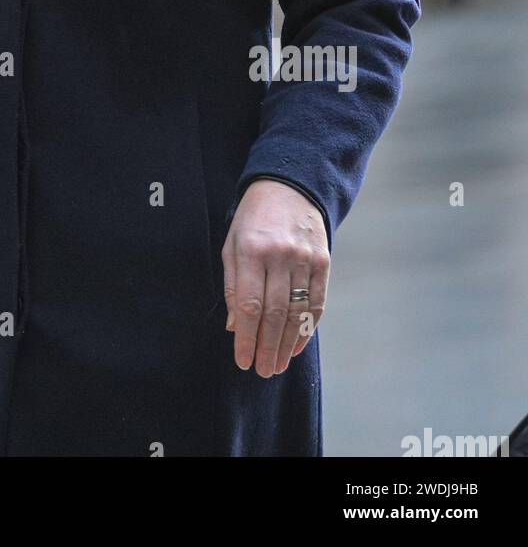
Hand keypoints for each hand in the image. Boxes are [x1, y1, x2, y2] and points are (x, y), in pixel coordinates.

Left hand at [221, 179, 329, 376]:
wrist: (288, 186)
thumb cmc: (252, 219)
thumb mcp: (232, 243)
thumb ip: (233, 285)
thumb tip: (235, 327)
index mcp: (251, 249)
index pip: (250, 304)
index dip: (247, 337)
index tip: (242, 361)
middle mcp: (280, 254)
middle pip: (274, 313)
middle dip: (267, 347)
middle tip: (263, 371)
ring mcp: (305, 258)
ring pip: (297, 312)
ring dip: (288, 344)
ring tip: (278, 365)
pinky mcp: (323, 261)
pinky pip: (317, 302)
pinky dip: (308, 328)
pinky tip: (298, 345)